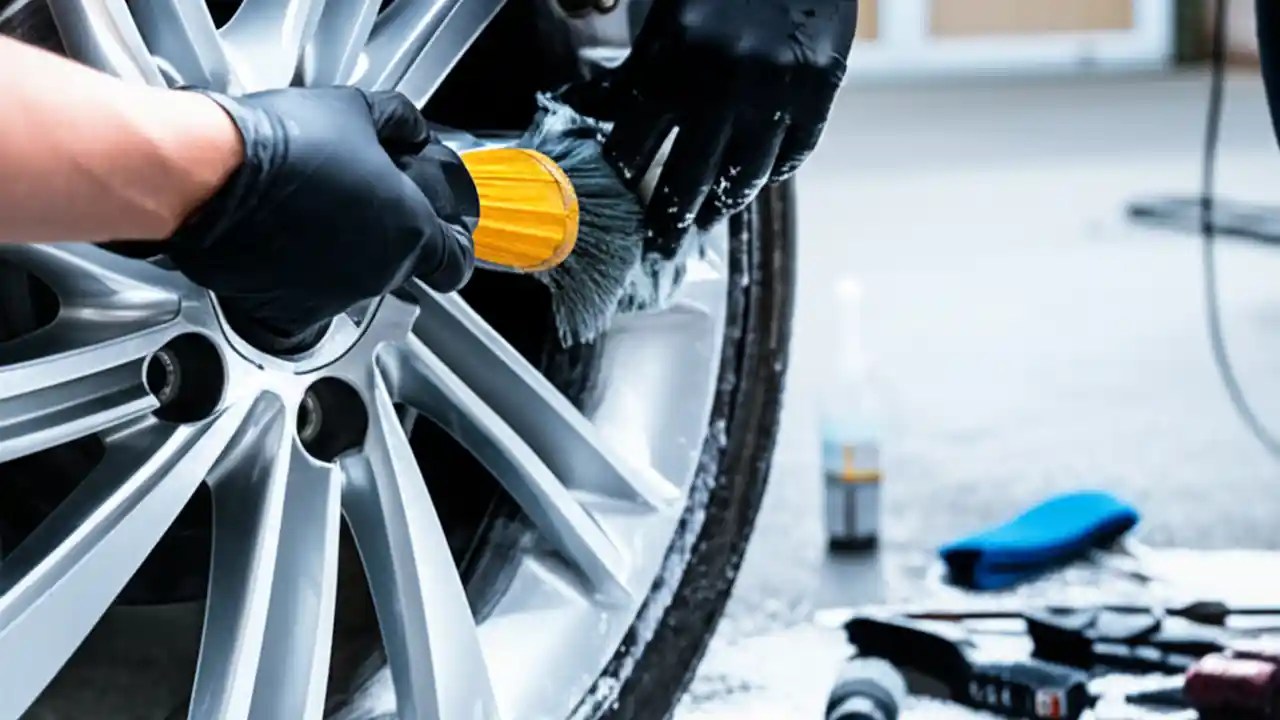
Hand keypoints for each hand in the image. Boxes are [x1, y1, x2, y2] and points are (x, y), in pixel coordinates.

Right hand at [165, 87, 474, 343]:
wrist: (210, 175)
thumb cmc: (279, 144)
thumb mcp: (356, 110)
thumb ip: (398, 124)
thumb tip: (409, 129)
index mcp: (409, 230)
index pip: (456, 262)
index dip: (454, 247)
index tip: (445, 238)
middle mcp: (380, 272)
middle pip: (401, 265)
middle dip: (384, 235)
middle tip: (355, 204)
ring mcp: (337, 297)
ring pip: (354, 282)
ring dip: (340, 255)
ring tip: (307, 215)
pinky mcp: (291, 314)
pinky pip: (307, 304)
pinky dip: (299, 280)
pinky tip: (282, 245)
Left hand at [570, 0, 856, 256]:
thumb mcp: (662, 10)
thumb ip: (637, 62)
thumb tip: (596, 108)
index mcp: (672, 59)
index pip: (634, 146)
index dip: (623, 180)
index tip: (614, 203)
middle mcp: (722, 85)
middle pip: (687, 181)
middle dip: (668, 221)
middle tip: (659, 245)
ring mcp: (775, 91)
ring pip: (745, 178)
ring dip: (723, 206)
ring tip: (708, 220)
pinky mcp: (820, 89)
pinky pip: (794, 154)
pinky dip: (775, 172)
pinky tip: (759, 178)